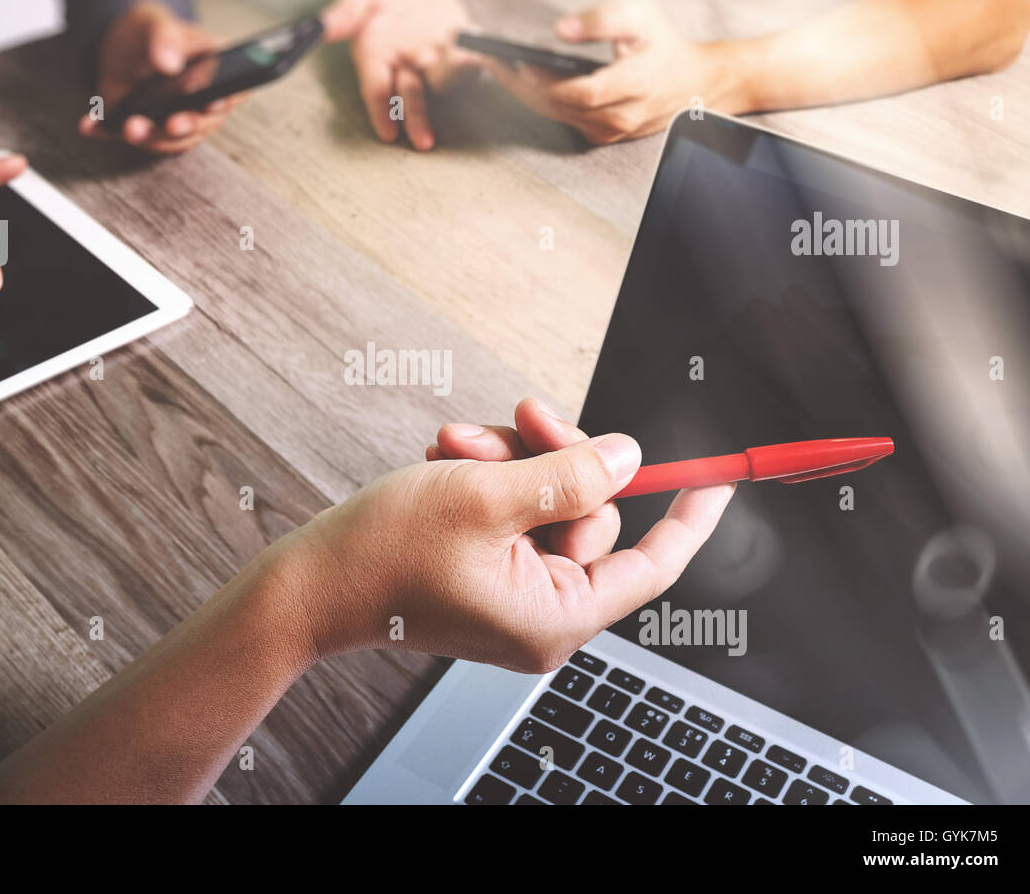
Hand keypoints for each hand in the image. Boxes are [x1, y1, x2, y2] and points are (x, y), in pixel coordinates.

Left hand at [80, 0, 242, 154]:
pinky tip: (91, 126)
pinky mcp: (148, 129)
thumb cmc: (148, 29)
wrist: (119, 44)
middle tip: (169, 124)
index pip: (233, 92)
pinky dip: (111, 132)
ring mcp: (176, 121)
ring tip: (127, 126)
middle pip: (202, 125)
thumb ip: (165, 38)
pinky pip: (134, 137)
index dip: (225, 101)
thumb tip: (169, 63)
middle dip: (183, 127)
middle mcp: (202, 105)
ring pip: (171, 141)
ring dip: (149, 138)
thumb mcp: (155, 22)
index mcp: (217, 74)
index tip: (211, 105)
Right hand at [275, 398, 733, 671]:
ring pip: (547, 500)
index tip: (719, 479)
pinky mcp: (483, 569)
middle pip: (591, 513)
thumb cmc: (387, 553)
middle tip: (524, 415)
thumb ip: (568, 476)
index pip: (651, 567)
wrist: (311, 583)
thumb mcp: (487, 497)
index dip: (688, 519)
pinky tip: (447, 460)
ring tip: (456, 444)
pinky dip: (487, 477)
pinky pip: (512, 510)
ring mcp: (510, 590)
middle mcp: (541, 609)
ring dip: (509, 459)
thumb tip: (627, 459)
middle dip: (553, 455)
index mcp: (556, 613)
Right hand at [322, 0, 479, 150]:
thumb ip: (346, 11)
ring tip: (460, 78)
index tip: (388, 134)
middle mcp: (404, 66)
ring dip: (450, 83)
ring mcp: (432, 61)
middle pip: (410, 96)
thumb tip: (323, 28)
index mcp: (375, 55)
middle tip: (425, 143)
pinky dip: (475, 61)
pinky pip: (468, 61)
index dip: (381, 113)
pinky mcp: (457, 51)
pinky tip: (483, 56)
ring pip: (441, 82)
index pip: (376, 90)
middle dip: (417, 119)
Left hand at [487, 2, 747, 143]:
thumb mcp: (643, 20)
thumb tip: (562, 30)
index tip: (516, 62)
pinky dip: (539, 101)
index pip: (580, 92)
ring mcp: (609, 132)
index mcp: (633, 87)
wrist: (693, 85)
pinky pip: (562, 120)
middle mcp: (619, 117)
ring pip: (556, 116)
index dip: (547, 81)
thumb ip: (603, 20)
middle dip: (519, 86)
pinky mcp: (601, 136)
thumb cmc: (664, 47)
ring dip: (523, 94)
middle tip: (488, 63)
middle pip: (558, 107)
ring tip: (496, 69)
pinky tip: (521, 83)